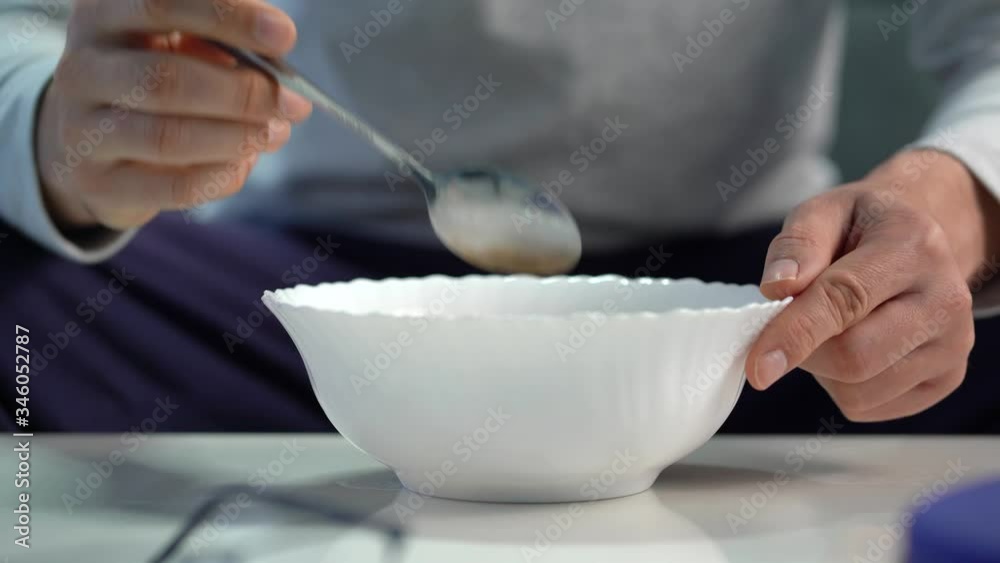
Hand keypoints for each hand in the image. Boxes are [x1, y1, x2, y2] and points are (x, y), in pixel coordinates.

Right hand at [36, 0, 312, 230]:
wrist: (86, 143)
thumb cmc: (149, 81)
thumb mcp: (174, 46)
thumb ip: (219, 46)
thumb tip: (277, 69)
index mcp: (104, 15)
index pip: (162, 5)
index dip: (228, 18)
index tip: (283, 36)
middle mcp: (84, 68)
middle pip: (169, 80)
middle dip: (244, 94)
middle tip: (293, 104)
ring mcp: (83, 130)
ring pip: (170, 138)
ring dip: (238, 138)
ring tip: (275, 133)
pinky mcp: (99, 183)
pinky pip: (175, 186)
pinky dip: (222, 176)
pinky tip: (245, 162)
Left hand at [745, 150, 998, 421]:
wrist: (917, 244)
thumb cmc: (860, 229)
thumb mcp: (824, 212)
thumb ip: (798, 244)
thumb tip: (778, 287)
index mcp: (912, 246)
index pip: (846, 300)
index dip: (795, 334)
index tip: (757, 366)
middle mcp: (945, 299)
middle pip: (853, 357)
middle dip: (804, 349)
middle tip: (793, 322)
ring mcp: (953, 346)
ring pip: (857, 391)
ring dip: (821, 369)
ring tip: (831, 328)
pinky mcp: (946, 380)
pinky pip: (868, 407)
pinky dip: (842, 386)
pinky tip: (854, 347)